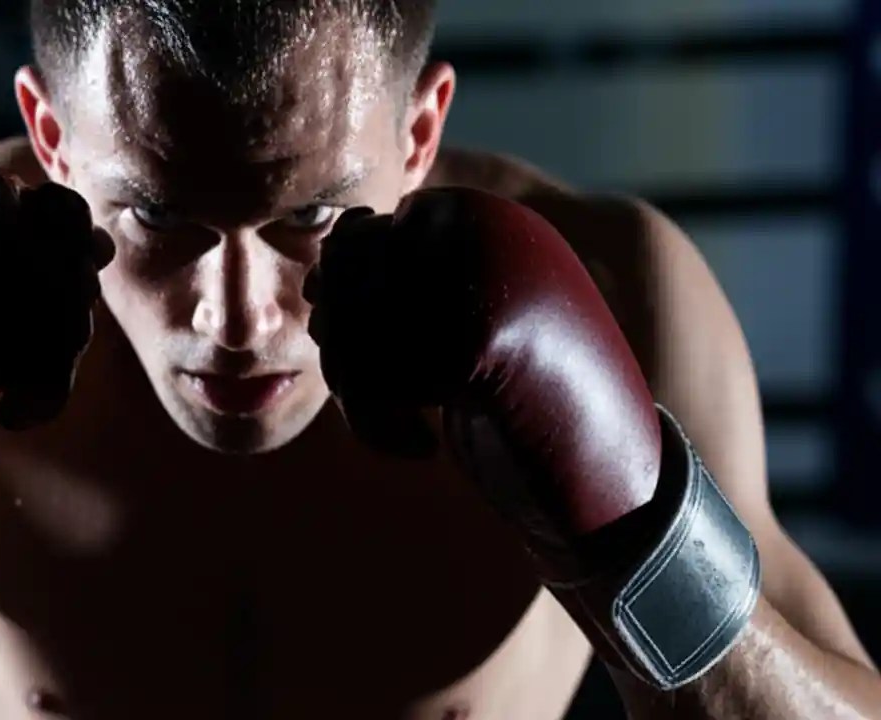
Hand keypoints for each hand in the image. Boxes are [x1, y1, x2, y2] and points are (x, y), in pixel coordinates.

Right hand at [0, 167, 111, 512]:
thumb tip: (103, 242)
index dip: (67, 266)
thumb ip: (39, 254)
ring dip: (54, 366)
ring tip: (0, 379)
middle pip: (75, 267)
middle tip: (12, 351)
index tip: (19, 304)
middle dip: (67, 322)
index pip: (64, 210)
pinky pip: (47, 374)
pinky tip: (0, 413)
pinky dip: (37, 406)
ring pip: (69, 320)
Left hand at [306, 186, 659, 571]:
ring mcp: (482, 280)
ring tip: (405, 425)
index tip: (392, 364)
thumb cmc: (524, 399)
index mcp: (479, 214)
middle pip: (343, 282)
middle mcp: (482, 229)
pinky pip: (366, 377)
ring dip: (357, 396)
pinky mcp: (476, 342)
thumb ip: (397, 286)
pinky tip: (422, 448)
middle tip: (384, 400)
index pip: (352, 244)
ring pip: (346, 328)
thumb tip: (315, 276)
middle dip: (345, 350)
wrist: (612, 472)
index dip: (349, 316)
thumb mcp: (463, 325)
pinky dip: (376, 431)